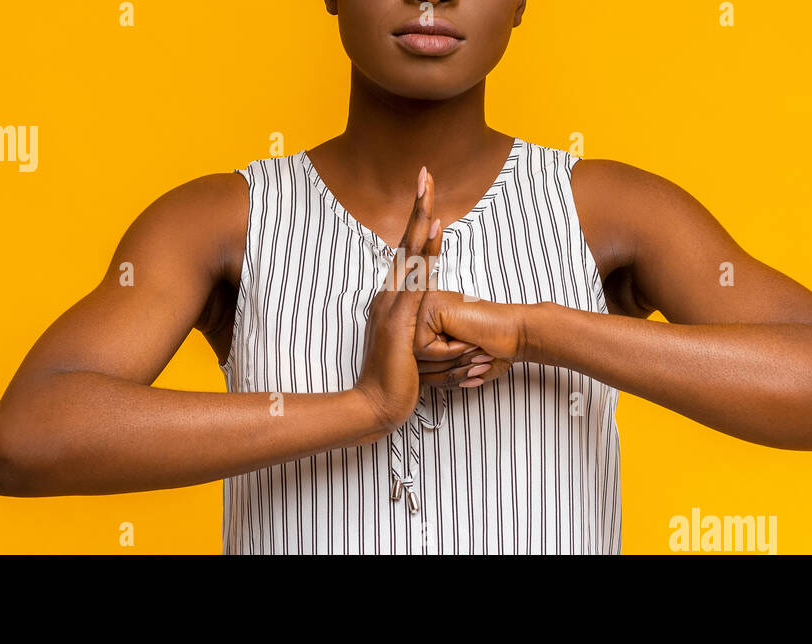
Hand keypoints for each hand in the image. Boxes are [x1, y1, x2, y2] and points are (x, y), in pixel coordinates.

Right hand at [350, 167, 442, 435]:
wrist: (375, 406)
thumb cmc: (396, 383)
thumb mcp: (410, 351)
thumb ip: (421, 331)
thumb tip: (435, 324)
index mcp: (390, 301)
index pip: (406, 255)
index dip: (416, 225)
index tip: (426, 196)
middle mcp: (388, 296)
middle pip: (406, 243)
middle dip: (417, 207)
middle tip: (425, 174)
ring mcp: (393, 304)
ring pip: (411, 253)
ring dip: (421, 219)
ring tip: (430, 190)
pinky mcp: (401, 317)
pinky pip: (417, 276)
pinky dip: (427, 250)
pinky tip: (436, 229)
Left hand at [414, 290, 523, 387]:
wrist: (515, 335)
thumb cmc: (491, 349)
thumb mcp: (452, 366)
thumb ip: (430, 373)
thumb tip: (405, 387)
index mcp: (424, 320)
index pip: (412, 362)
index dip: (441, 372)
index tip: (467, 356)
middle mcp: (420, 309)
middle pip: (409, 360)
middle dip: (443, 370)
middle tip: (471, 356)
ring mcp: (423, 304)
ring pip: (412, 357)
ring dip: (446, 362)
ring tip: (469, 346)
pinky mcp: (429, 307)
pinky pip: (423, 349)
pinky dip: (448, 352)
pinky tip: (465, 338)